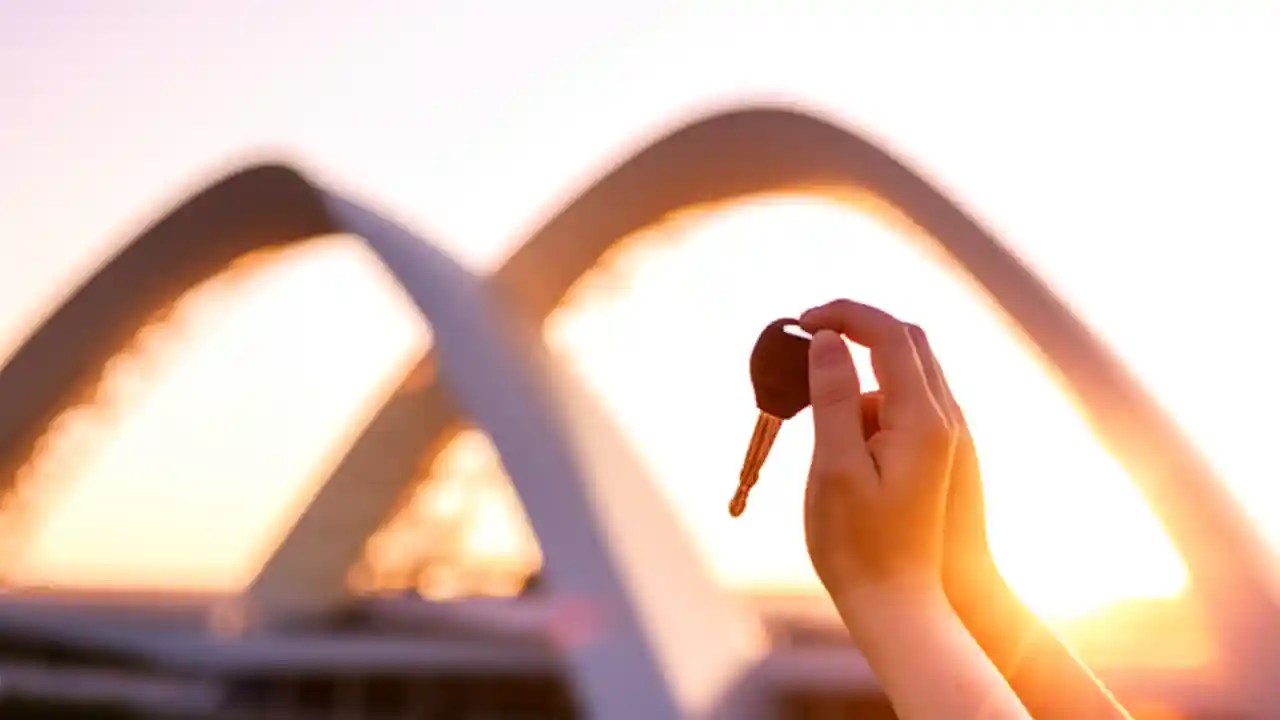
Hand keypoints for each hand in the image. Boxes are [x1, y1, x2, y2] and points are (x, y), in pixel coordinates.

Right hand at [799, 299, 958, 616]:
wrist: (899, 605)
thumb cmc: (858, 544)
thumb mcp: (835, 468)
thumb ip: (832, 399)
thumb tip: (827, 339)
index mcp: (922, 418)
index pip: (889, 334)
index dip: (844, 315)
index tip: (801, 321)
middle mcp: (943, 420)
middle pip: (906, 341)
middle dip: (856, 328)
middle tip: (807, 338)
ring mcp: (943, 438)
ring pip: (904, 372)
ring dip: (858, 367)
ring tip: (813, 405)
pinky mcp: (933, 456)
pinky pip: (902, 403)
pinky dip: (866, 398)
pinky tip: (838, 437)